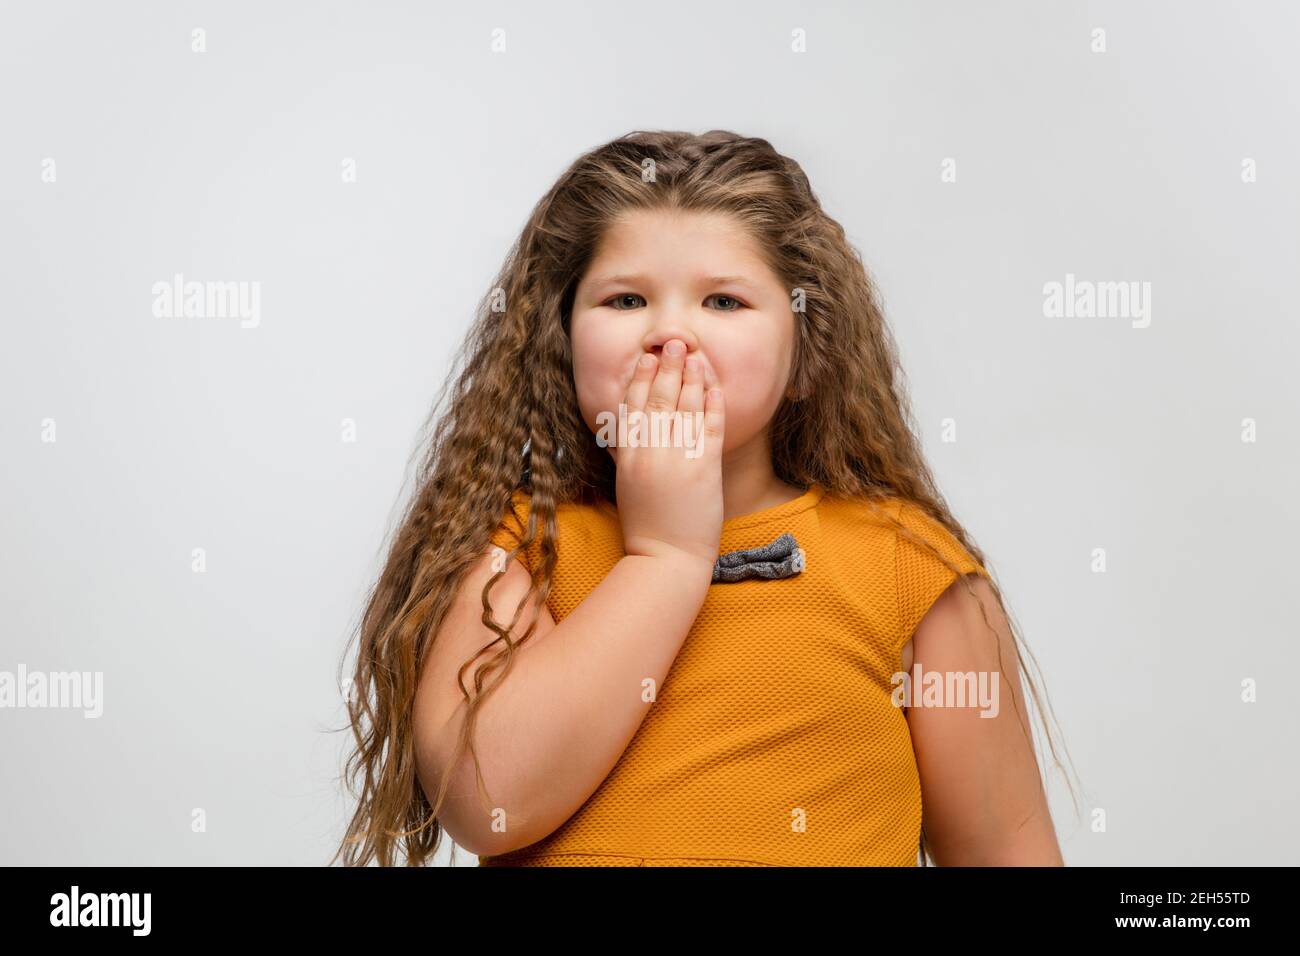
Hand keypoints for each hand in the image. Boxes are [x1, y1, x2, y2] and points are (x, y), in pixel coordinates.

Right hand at [607, 339, 724, 569]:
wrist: (665, 559)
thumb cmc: (646, 526)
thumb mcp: (626, 484)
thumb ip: (626, 454)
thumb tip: (622, 429)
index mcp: (628, 457)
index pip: (631, 408)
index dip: (639, 379)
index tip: (645, 358)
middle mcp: (650, 454)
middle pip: (657, 400)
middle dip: (665, 367)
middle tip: (672, 342)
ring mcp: (677, 460)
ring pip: (684, 408)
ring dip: (690, 378)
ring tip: (694, 355)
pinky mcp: (703, 470)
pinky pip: (710, 428)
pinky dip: (713, 404)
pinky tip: (714, 386)